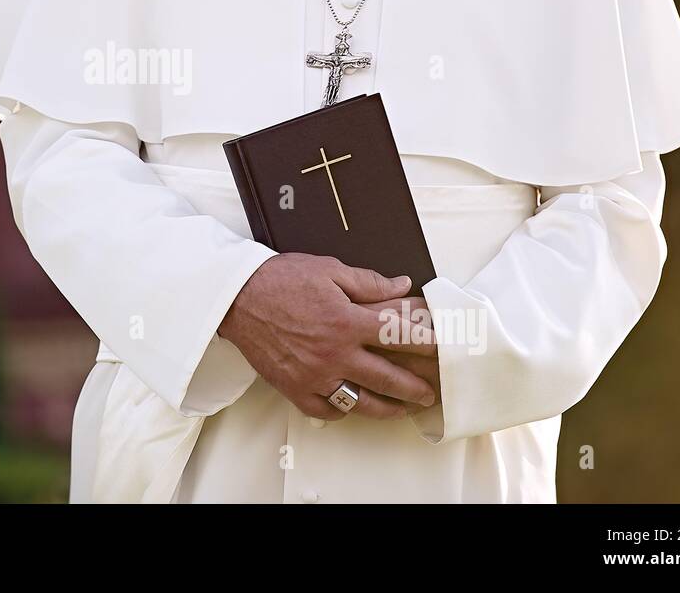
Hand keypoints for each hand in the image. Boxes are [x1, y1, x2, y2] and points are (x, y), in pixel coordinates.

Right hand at [219, 253, 437, 421]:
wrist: (237, 297)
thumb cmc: (281, 280)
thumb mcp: (329, 270)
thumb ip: (369, 282)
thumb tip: (401, 285)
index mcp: (347, 322)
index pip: (399, 337)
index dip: (427, 343)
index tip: (442, 348)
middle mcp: (335, 354)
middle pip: (387, 379)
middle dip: (415, 387)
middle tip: (430, 392)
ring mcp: (315, 375)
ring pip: (361, 402)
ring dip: (387, 408)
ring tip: (402, 408)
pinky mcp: (295, 388)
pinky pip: (326, 409)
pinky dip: (343, 409)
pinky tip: (353, 406)